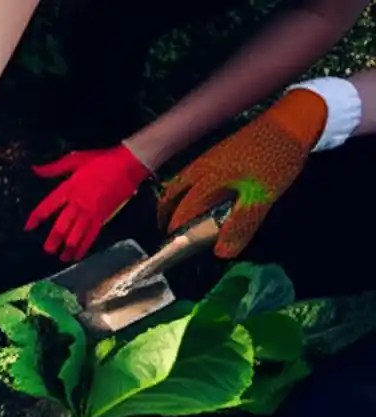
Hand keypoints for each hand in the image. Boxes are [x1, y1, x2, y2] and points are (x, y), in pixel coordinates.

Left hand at [25, 144, 150, 261]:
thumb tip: (35, 169)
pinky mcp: (103, 217)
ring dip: (67, 248)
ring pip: (75, 235)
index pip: (46, 207)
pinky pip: (91, 236)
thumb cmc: (101, 161)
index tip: (28, 228)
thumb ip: (54, 168)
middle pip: (60, 227)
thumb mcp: (75, 160)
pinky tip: (78, 255)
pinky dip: (84, 247)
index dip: (36, 219)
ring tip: (62, 257)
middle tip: (47, 250)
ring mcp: (90, 213)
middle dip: (53, 241)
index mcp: (68, 189)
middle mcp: (77, 204)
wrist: (128, 165)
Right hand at [159, 88, 326, 258]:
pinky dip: (190, 188)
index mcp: (206, 181)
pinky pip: (193, 174)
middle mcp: (200, 168)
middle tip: (170, 231)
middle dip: (166, 214)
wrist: (293, 120)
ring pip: (181, 182)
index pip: (182, 213)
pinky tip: (206, 194)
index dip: (177, 232)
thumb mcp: (261, 197)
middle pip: (172, 194)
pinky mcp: (220, 152)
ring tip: (184, 215)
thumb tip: (221, 253)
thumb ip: (240, 225)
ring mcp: (209, 157)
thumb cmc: (276, 158)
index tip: (177, 247)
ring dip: (176, 200)